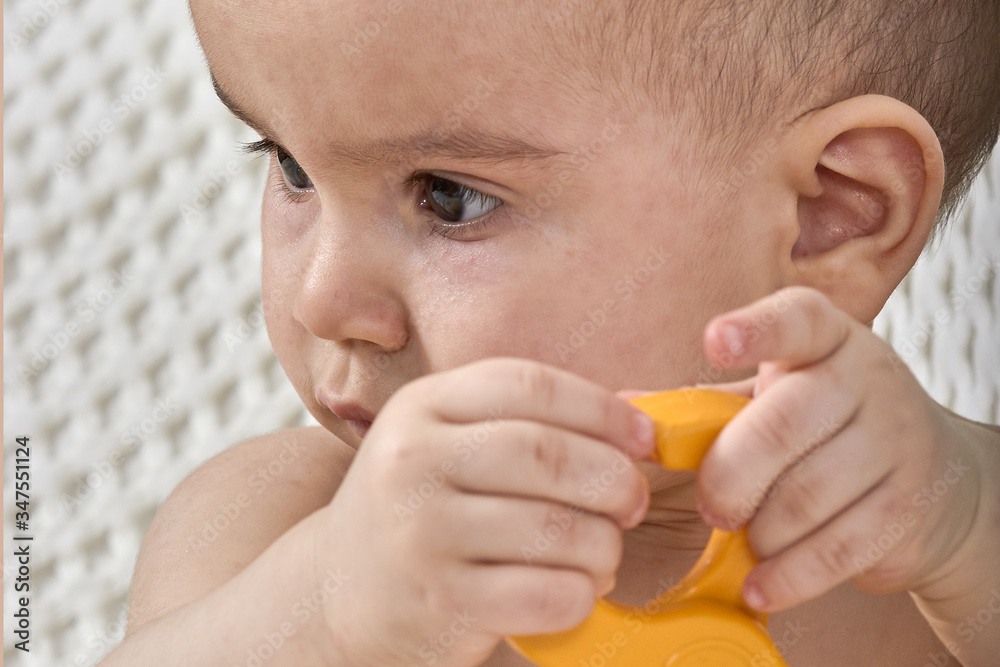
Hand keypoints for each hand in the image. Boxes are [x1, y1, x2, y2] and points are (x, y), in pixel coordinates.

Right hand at [314, 357, 654, 665]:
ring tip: (603, 552)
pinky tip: (576, 590)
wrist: (340, 589)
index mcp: (422, 405)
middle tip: (632, 501)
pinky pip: (546, 595)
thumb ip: (527, 422)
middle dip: (613, 479)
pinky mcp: (439, 601)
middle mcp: (412, 460)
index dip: (602, 408)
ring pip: (555, 529)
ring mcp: (420, 532)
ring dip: (603, 545)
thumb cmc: (421, 507)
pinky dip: (581, 594)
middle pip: (546, 453)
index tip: (645, 437)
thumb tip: (637, 416)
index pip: (528, 384)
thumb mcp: (448, 443)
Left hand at [693, 286, 991, 620]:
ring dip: (759, 531)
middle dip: (729, 476)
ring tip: (746, 537)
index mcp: (824, 339)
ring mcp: (895, 439)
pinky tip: (762, 587)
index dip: (755, 329)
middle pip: (782, 423)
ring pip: (807, 494)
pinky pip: (839, 547)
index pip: (796, 318)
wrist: (933, 477)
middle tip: (710, 506)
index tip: (714, 340)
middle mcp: (866, 377)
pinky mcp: (908, 504)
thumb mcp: (768, 399)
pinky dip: (791, 576)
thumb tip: (623, 407)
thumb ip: (703, 406)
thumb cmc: (822, 429)